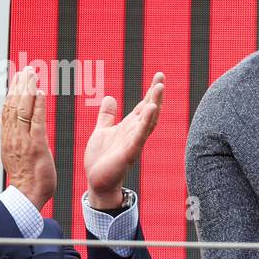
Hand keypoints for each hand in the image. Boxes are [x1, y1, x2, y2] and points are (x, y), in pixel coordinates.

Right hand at [1, 68, 56, 210]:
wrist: (26, 195)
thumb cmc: (26, 180)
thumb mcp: (16, 156)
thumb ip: (16, 141)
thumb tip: (17, 131)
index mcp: (8, 138)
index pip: (8, 110)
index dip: (12, 92)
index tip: (17, 78)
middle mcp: (13, 136)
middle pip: (14, 104)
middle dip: (20, 85)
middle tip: (27, 69)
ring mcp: (23, 140)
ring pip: (23, 109)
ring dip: (28, 89)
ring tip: (33, 74)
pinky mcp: (36, 146)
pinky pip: (36, 121)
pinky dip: (38, 105)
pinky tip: (40, 92)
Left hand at [84, 72, 164, 207]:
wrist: (97, 182)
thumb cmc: (101, 159)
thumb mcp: (102, 131)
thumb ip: (107, 116)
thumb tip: (109, 98)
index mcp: (129, 127)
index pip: (143, 106)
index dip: (151, 91)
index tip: (159, 76)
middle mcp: (135, 133)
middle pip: (149, 110)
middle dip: (156, 94)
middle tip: (161, 77)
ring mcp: (134, 142)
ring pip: (148, 121)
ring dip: (155, 104)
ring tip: (159, 88)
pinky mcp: (129, 152)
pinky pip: (140, 136)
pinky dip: (146, 122)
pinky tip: (151, 109)